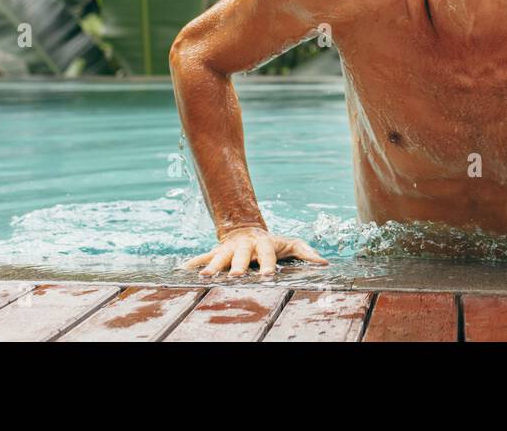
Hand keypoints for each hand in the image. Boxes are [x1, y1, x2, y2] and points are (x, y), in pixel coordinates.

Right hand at [181, 227, 328, 277]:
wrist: (247, 229)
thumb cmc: (273, 243)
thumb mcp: (292, 245)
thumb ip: (307, 253)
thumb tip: (325, 264)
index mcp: (263, 244)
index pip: (267, 255)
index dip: (268, 264)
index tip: (269, 276)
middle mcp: (244, 245)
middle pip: (241, 256)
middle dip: (237, 265)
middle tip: (235, 276)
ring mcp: (228, 248)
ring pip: (219, 256)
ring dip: (212, 266)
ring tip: (205, 277)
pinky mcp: (216, 251)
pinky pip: (202, 257)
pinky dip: (193, 264)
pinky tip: (182, 271)